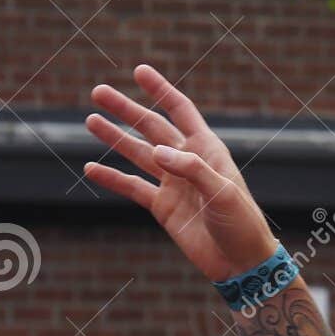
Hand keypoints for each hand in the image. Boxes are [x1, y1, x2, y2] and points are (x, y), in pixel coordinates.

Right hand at [84, 64, 276, 281]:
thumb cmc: (242, 225)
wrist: (242, 264)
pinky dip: (113, 178)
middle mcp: (188, 163)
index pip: (181, 111)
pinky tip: (92, 168)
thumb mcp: (223, 194)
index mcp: (208, 151)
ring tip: (91, 120)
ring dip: (115, 138)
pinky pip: (133, 187)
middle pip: (152, 128)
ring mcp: (174, 184)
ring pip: (138, 154)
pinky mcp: (164, 207)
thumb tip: (157, 151)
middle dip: (126, 110)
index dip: (161, 91)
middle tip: (98, 92)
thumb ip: (192, 169)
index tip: (139, 71)